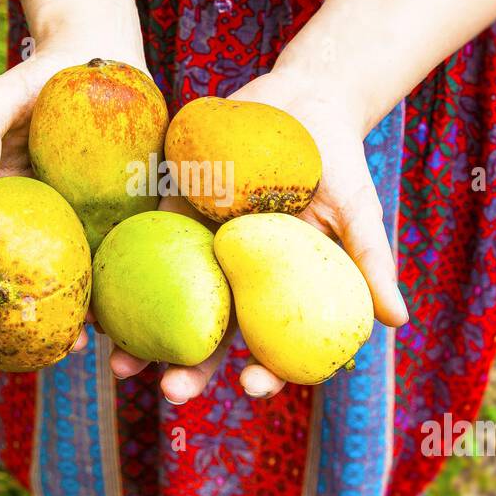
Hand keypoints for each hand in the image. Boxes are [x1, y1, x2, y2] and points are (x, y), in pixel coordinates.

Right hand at [0, 33, 148, 349]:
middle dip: (25, 328)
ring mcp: (90, 224)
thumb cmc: (42, 75)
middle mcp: (47, 226)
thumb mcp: (1, 96)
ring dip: (83, 319)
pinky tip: (134, 314)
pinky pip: (129, 256)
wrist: (104, 57)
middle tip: (31, 353)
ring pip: (82, 282)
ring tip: (88, 346)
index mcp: (9, 208)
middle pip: (30, 284)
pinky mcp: (131, 216)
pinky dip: (129, 287)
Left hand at [110, 67, 408, 402]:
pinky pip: (141, 252)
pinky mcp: (170, 215)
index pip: (271, 346)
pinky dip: (119, 279)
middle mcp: (236, 280)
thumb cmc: (339, 162)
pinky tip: (99, 301)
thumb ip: (370, 263)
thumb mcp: (358, 211)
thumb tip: (397, 323)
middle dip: (190, 370)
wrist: (299, 102)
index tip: (252, 388)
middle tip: (171, 392)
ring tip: (118, 364)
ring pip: (169, 306)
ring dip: (143, 338)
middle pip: (211, 337)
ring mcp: (200, 250)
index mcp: (281, 291)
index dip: (263, 374)